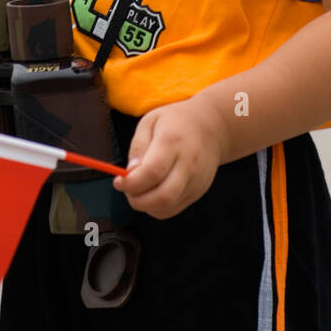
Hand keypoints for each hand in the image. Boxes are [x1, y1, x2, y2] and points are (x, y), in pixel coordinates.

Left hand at [112, 96, 225, 218]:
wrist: (211, 127)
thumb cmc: (177, 122)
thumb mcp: (150, 121)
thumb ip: (138, 147)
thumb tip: (129, 173)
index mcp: (173, 142)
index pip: (152, 172)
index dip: (131, 183)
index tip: (119, 182)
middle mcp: (188, 164)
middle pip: (163, 197)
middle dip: (138, 201)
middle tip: (127, 190)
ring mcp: (195, 181)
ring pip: (167, 207)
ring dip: (146, 206)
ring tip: (139, 191)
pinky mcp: (198, 192)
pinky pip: (174, 209)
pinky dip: (157, 207)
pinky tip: (152, 193)